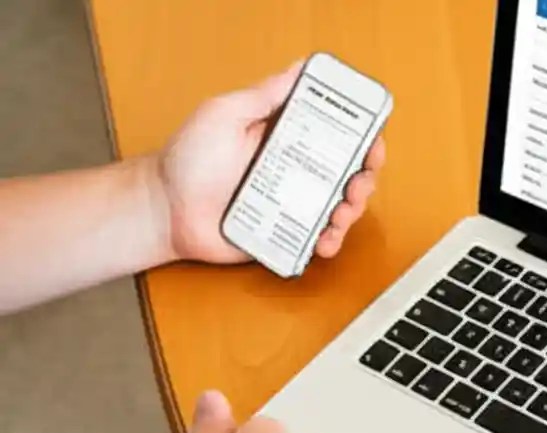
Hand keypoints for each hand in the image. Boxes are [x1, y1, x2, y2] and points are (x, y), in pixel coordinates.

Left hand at [156, 61, 387, 264]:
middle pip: (349, 173)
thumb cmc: (188, 160)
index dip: (364, 140)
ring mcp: (293, 204)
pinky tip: (324, 241)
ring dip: (351, 211)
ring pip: (340, 208)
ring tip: (339, 215)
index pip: (338, 135)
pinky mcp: (285, 234)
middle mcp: (296, 170)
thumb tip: (299, 69)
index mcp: (288, 139)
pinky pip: (318, 239)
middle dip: (364, 180)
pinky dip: (329, 241)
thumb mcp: (225, 114)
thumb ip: (264, 95)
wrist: (165, 210)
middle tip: (356, 185)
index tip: (372, 144)